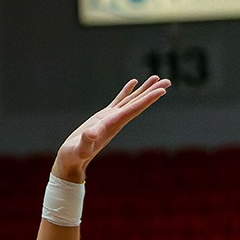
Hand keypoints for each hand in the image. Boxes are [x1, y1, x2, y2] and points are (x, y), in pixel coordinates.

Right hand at [52, 76, 170, 182]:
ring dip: (143, 90)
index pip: (134, 109)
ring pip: (131, 100)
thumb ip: (86, 141)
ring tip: (155, 78)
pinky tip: (133, 83)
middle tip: (167, 81)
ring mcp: (110, 118)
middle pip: (137, 103)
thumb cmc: (75, 155)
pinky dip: (126, 91)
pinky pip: (119, 101)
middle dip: (152, 92)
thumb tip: (91, 133)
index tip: (162, 90)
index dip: (148, 99)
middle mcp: (116, 121)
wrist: (72, 161)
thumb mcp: (79, 149)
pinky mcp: (103, 117)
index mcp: (112, 125)